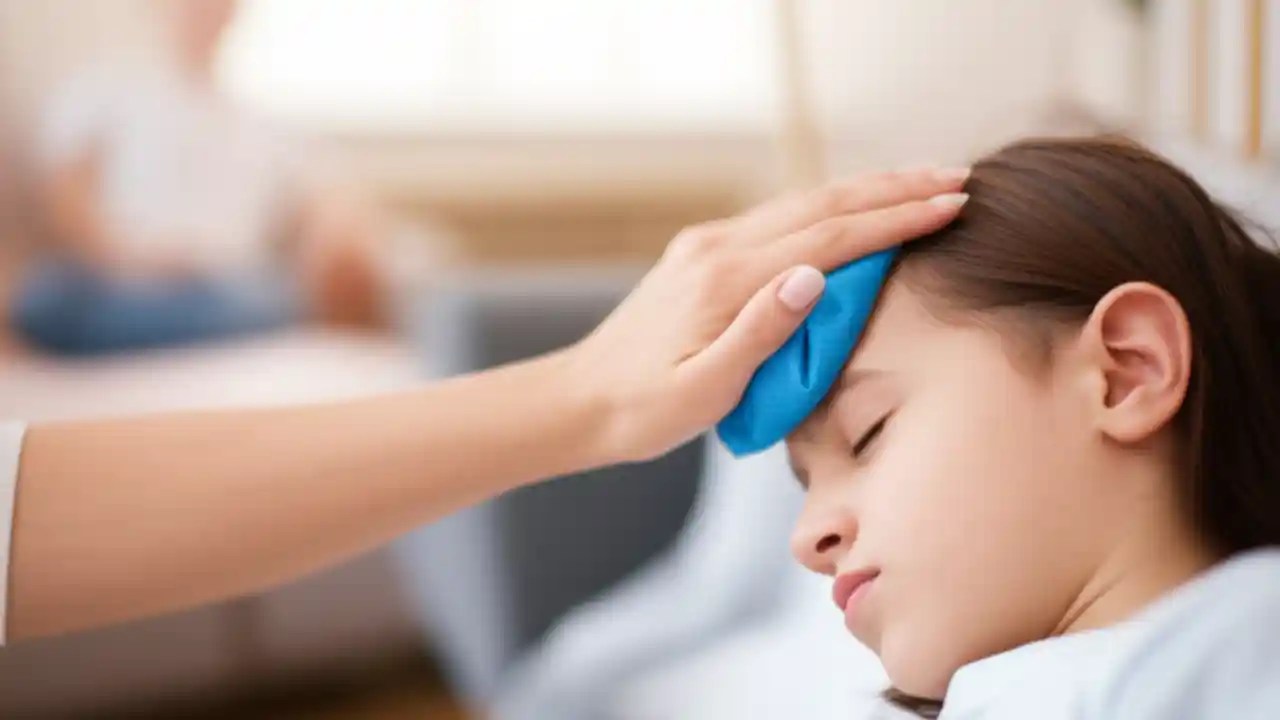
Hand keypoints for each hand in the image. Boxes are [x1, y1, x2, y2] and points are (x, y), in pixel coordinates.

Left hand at [572, 167, 969, 461]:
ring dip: (865, 191)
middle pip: (821, 204)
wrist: (578, 401)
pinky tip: (853, 209)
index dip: (893, 221)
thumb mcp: (703, 389)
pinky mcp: (703, 254)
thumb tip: (814, 276)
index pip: (828, 238)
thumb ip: (758, 332)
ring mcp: (708, 245)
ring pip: (801, 204)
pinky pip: (779, 219)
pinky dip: (829, 208)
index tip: (949, 206)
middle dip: (893, 189)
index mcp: (725, 280)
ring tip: (921, 183)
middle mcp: (717, 248)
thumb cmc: (642, 409)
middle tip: (956, 178)